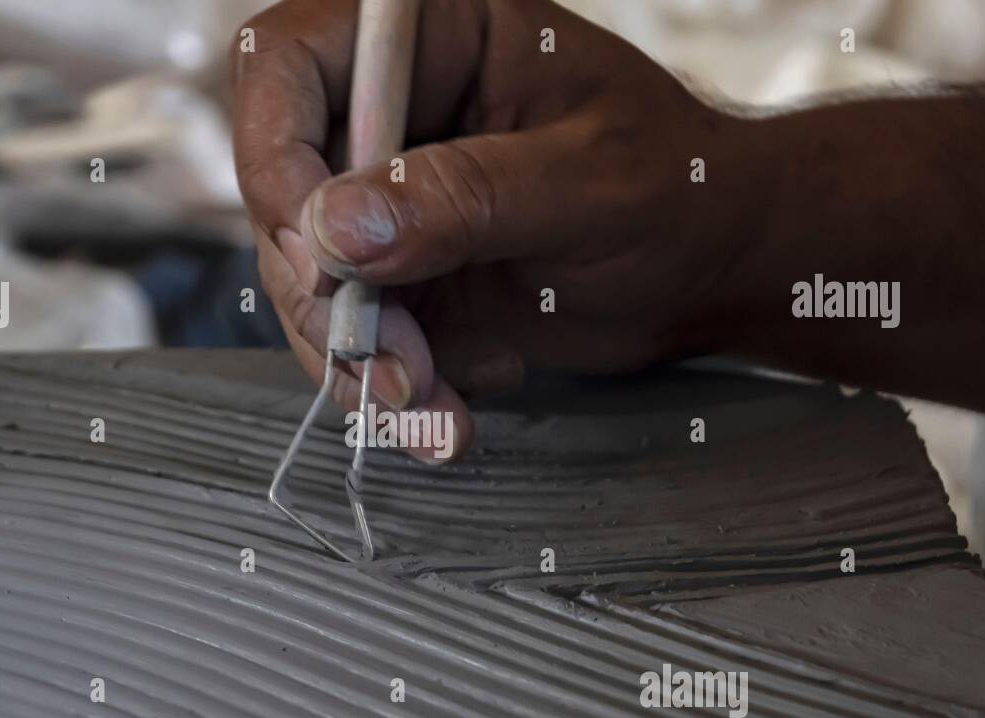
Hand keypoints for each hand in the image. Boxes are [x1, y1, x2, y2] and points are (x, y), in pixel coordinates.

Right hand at [231, 0, 760, 460]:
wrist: (709, 266)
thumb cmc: (679, 187)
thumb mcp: (588, 181)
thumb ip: (465, 196)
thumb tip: (333, 230)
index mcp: (430, 38)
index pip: (288, 67)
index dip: (275, 160)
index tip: (316, 259)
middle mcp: (390, 112)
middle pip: (281, 193)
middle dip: (325, 299)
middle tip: (394, 370)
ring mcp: (385, 200)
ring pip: (305, 282)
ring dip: (355, 362)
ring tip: (432, 412)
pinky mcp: (396, 274)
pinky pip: (350, 336)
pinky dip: (386, 391)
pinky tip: (453, 411)